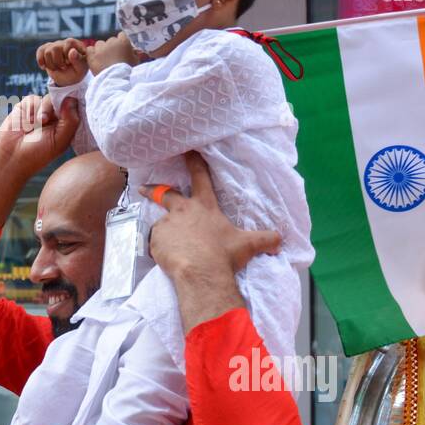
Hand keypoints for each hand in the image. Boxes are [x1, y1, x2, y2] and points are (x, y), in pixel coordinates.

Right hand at [0, 93, 78, 174]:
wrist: (11, 157)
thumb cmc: (37, 154)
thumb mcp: (60, 141)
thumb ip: (70, 121)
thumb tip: (72, 99)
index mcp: (67, 125)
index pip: (76, 108)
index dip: (74, 104)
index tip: (70, 104)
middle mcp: (55, 117)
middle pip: (62, 99)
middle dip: (56, 107)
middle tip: (46, 119)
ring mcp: (40, 111)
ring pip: (48, 98)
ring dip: (42, 110)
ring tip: (36, 125)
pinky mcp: (26, 108)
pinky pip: (32, 99)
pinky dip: (30, 110)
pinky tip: (27, 123)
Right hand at [35, 37, 88, 85]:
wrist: (69, 77)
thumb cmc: (77, 71)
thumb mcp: (81, 68)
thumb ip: (78, 60)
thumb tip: (72, 51)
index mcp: (75, 44)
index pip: (69, 43)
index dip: (67, 55)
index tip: (69, 63)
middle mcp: (64, 43)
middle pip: (55, 48)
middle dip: (58, 62)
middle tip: (63, 67)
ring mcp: (54, 45)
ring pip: (47, 52)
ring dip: (51, 65)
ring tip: (56, 68)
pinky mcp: (46, 49)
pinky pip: (40, 51)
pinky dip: (41, 61)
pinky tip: (44, 67)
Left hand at [86, 33, 137, 75]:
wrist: (116, 79)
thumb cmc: (128, 71)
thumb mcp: (136, 61)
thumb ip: (133, 53)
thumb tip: (132, 51)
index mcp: (123, 41)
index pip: (121, 35)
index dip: (121, 42)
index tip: (121, 49)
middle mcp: (111, 42)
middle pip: (111, 40)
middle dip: (112, 47)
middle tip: (113, 57)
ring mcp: (101, 48)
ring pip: (100, 44)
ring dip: (101, 49)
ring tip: (103, 59)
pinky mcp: (92, 54)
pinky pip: (90, 49)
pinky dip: (92, 53)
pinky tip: (95, 59)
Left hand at [140, 152, 281, 329]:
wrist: (201, 273)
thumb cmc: (224, 255)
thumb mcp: (248, 245)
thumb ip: (265, 239)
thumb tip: (281, 240)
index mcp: (205, 206)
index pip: (199, 176)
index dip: (193, 161)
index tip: (186, 151)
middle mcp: (183, 210)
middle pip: (166, 194)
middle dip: (154, 190)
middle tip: (144, 188)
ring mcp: (167, 224)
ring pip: (163, 225)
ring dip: (166, 233)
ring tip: (173, 248)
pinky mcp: (155, 240)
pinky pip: (156, 244)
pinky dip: (161, 250)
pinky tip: (169, 259)